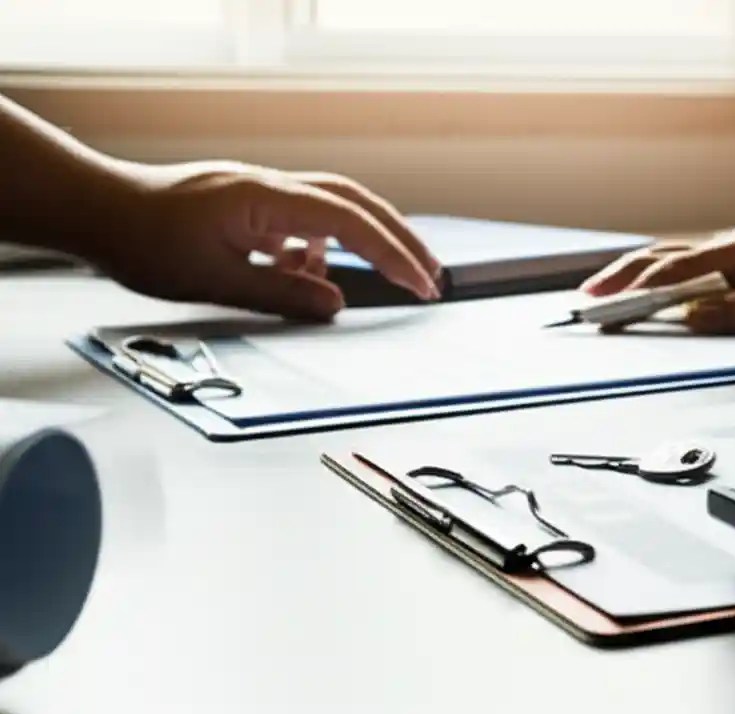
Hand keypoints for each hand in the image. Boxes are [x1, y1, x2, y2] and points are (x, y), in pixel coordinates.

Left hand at [95, 161, 439, 319]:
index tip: (422, 284)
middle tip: (431, 275)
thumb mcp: (215, 280)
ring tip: (393, 273)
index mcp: (267, 198)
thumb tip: (335, 304)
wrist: (100, 209)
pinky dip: (323, 245)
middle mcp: (273, 186)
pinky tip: (312, 271)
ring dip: (371, 238)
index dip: (392, 255)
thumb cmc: (145, 241)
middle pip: (358, 203)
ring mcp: (264, 192)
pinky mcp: (253, 202)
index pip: (349, 223)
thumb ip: (281, 293)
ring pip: (337, 206)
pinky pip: (305, 218)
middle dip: (401, 239)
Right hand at [580, 224, 734, 332]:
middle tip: (589, 299)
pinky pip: (691, 264)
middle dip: (625, 275)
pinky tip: (642, 288)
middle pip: (669, 254)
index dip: (645, 285)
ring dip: (636, 273)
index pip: (686, 267)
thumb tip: (695, 317)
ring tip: (602, 293)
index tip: (614, 303)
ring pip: (675, 256)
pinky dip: (659, 275)